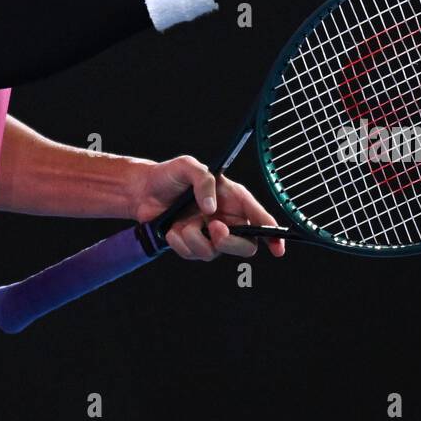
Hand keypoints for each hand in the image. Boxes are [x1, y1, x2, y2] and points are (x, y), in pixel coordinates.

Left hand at [132, 155, 284, 260]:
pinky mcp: (192, 245)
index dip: (273, 236)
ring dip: (194, 238)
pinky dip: (179, 242)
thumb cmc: (170, 174)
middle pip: (245, 247)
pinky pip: (191, 254)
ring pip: (213, 253)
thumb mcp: (188, 166)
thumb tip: (211, 209)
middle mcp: (226, 220)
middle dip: (230, 242)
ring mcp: (209, 235)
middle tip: (214, 228)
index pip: (260, 220)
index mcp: (234, 200)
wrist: (143, 190)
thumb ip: (204, 180)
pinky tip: (172, 228)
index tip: (277, 249)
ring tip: (181, 222)